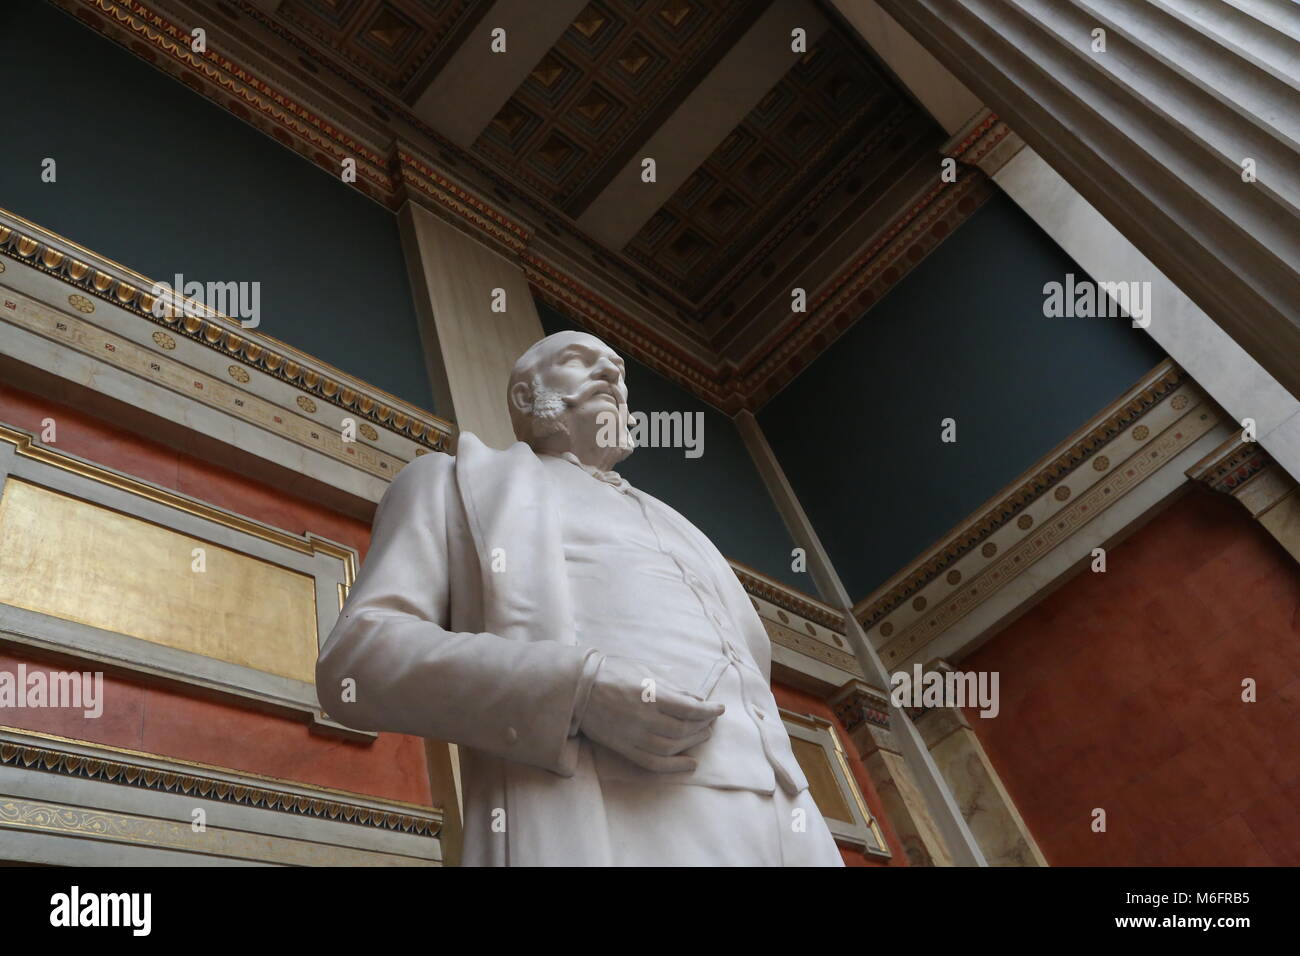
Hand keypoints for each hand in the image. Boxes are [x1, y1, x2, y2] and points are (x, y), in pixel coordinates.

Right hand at [578, 656, 723, 771]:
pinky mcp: (625, 748)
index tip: (720, 709)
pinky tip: (691, 764)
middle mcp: (644, 719)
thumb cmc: (613, 673)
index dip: (709, 711)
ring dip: (692, 742)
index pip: (690, 709)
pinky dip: (675, 767)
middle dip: (703, 725)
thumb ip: (672, 686)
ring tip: (703, 735)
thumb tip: (697, 699)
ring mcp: (634, 736)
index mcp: (650, 695)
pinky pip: (654, 763)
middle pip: (684, 729)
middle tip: (711, 721)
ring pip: (672, 747)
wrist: (579, 689)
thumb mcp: (645, 670)